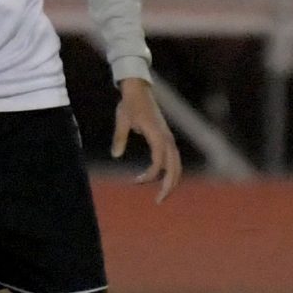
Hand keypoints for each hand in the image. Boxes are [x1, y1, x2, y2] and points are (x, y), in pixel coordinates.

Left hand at [112, 76, 179, 201]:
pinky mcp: (166, 138)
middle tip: (158, 201)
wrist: (139, 90)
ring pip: (176, 165)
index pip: (159, 161)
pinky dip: (168, 171)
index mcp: (157, 134)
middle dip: (168, 185)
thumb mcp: (121, 120)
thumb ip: (120, 138)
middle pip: (174, 167)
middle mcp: (167, 138)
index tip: (136, 181)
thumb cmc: (129, 104)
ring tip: (161, 196)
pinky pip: (172, 159)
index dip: (151, 174)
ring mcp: (169, 138)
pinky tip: (157, 179)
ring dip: (170, 181)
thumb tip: (116, 156)